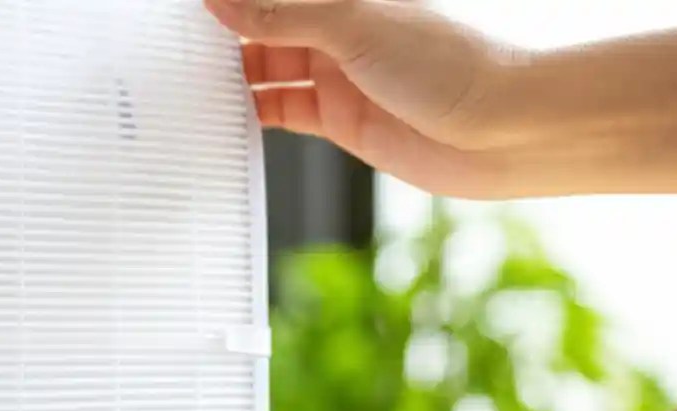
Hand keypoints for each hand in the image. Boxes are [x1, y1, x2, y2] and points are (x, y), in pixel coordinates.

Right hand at [204, 0, 525, 197]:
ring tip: (187, 84)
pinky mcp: (341, 120)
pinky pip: (284, 112)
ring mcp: (339, 75)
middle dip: (222, 36)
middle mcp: (340, 29)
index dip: (231, 2)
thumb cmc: (452, 65)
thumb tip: (220, 0)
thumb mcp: (354, 26)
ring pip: (268, 70)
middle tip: (172, 50)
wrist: (504, 132)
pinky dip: (253, 115)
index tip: (187, 12)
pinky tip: (225, 117)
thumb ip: (282, 13)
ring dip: (232, 77)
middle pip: (263, 26)